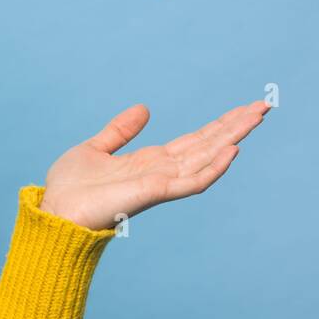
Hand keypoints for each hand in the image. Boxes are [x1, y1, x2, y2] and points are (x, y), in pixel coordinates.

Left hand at [37, 100, 270, 230]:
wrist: (54, 212)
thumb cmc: (70, 188)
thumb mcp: (95, 148)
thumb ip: (120, 131)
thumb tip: (144, 109)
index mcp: (149, 161)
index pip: (193, 140)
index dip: (217, 124)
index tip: (242, 108)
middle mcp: (161, 172)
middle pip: (207, 145)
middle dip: (234, 126)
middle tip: (263, 105)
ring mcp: (161, 183)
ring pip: (206, 158)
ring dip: (232, 137)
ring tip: (257, 117)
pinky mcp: (155, 193)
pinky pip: (192, 181)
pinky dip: (214, 167)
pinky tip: (232, 149)